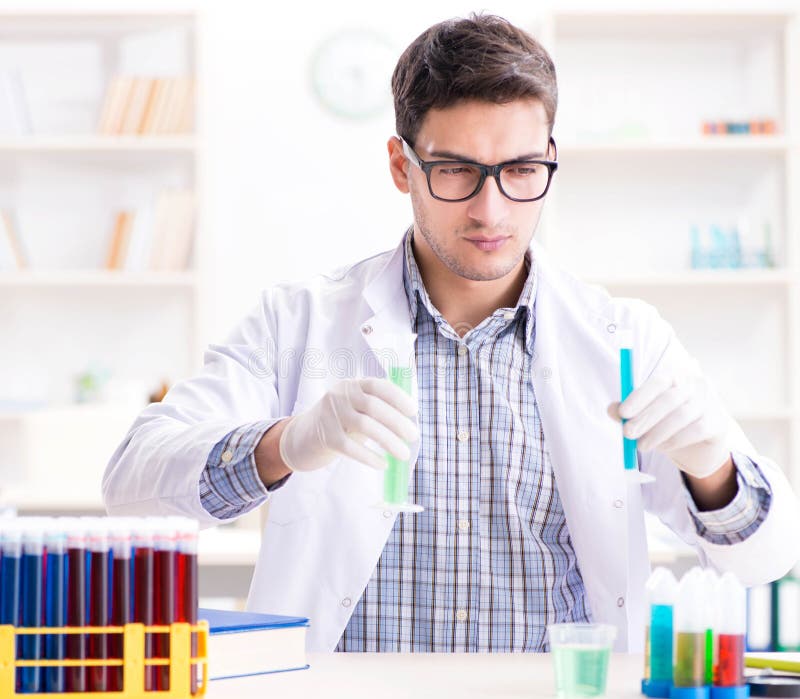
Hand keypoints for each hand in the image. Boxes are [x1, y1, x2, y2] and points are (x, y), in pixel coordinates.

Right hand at [279, 377, 418, 472]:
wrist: (304, 436)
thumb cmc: (341, 422)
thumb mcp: (357, 409)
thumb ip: (379, 410)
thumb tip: (409, 423)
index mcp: (353, 385)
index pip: (378, 386)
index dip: (398, 398)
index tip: (414, 411)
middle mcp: (340, 395)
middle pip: (374, 407)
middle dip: (397, 422)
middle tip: (414, 436)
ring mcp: (330, 414)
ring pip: (365, 426)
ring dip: (389, 441)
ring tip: (403, 454)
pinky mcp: (325, 436)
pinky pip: (351, 447)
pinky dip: (369, 457)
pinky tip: (382, 464)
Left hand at [608, 364, 731, 478]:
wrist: (699, 446)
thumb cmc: (667, 425)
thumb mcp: (646, 416)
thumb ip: (629, 412)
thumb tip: (611, 409)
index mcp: (676, 377)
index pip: (658, 382)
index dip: (639, 397)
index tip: (622, 413)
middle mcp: (695, 385)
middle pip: (670, 399)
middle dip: (645, 418)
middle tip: (627, 434)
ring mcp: (710, 402)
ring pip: (681, 416)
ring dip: (657, 433)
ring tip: (641, 446)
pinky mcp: (718, 422)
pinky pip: (695, 431)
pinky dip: (675, 440)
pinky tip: (663, 448)